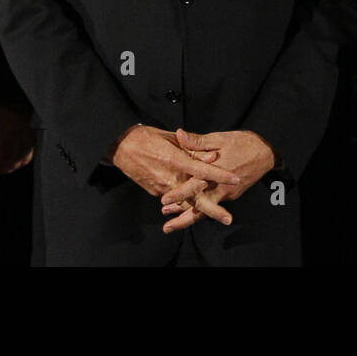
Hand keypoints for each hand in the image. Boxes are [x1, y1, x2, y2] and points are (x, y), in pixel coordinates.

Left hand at [0, 103, 35, 175]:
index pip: (3, 150)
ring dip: (12, 167)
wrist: (21, 90)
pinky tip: (15, 163)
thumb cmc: (4, 100)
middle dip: (2, 169)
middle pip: (15, 157)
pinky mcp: (36, 133)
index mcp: (11, 124)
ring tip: (1, 170)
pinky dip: (22, 161)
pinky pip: (31, 152)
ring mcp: (32, 132)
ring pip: (24, 156)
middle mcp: (24, 130)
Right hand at [109, 125, 240, 217]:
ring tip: (219, 215)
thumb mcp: (170, 137)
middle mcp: (170, 178)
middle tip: (228, 219)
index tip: (235, 179)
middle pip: (195, 197)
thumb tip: (211, 157)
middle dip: (212, 209)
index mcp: (175, 160)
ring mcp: (162, 187)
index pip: (202, 170)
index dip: (219, 175)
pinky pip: (175, 200)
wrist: (121, 147)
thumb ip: (192, 148)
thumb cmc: (147, 137)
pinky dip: (186, 203)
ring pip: (185, 202)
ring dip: (201, 210)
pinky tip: (197, 205)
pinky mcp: (156, 191)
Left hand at [159, 129, 275, 232]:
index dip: (179, 194)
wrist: (266, 154)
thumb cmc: (243, 143)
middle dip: (182, 218)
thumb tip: (179, 134)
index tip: (164, 201)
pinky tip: (190, 210)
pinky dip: (202, 210)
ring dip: (190, 217)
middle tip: (166, 227)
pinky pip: (214, 204)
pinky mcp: (232, 195)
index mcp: (215, 172)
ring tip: (173, 224)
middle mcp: (220, 187)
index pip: (194, 186)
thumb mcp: (220, 138)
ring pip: (207, 210)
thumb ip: (198, 141)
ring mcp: (227, 194)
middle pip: (200, 207)